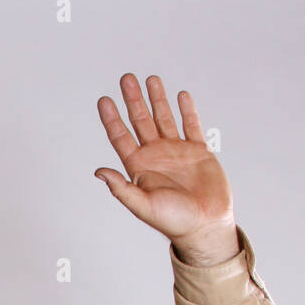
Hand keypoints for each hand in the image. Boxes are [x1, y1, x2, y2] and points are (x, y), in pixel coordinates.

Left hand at [95, 74, 237, 264]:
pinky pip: (192, 125)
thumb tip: (99, 171)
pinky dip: (187, 110)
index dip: (112, 118)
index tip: (104, 99)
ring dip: (157, 99)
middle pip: (141, 121)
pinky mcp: (198, 151)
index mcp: (139, 167)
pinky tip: (180, 95)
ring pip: (164, 118)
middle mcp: (156, 156)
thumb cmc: (174, 221)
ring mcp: (177, 151)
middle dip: (133, 100)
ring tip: (150, 79)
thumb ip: (122, 188)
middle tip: (126, 78)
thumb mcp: (143, 205)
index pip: (121, 137)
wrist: (206, 226)